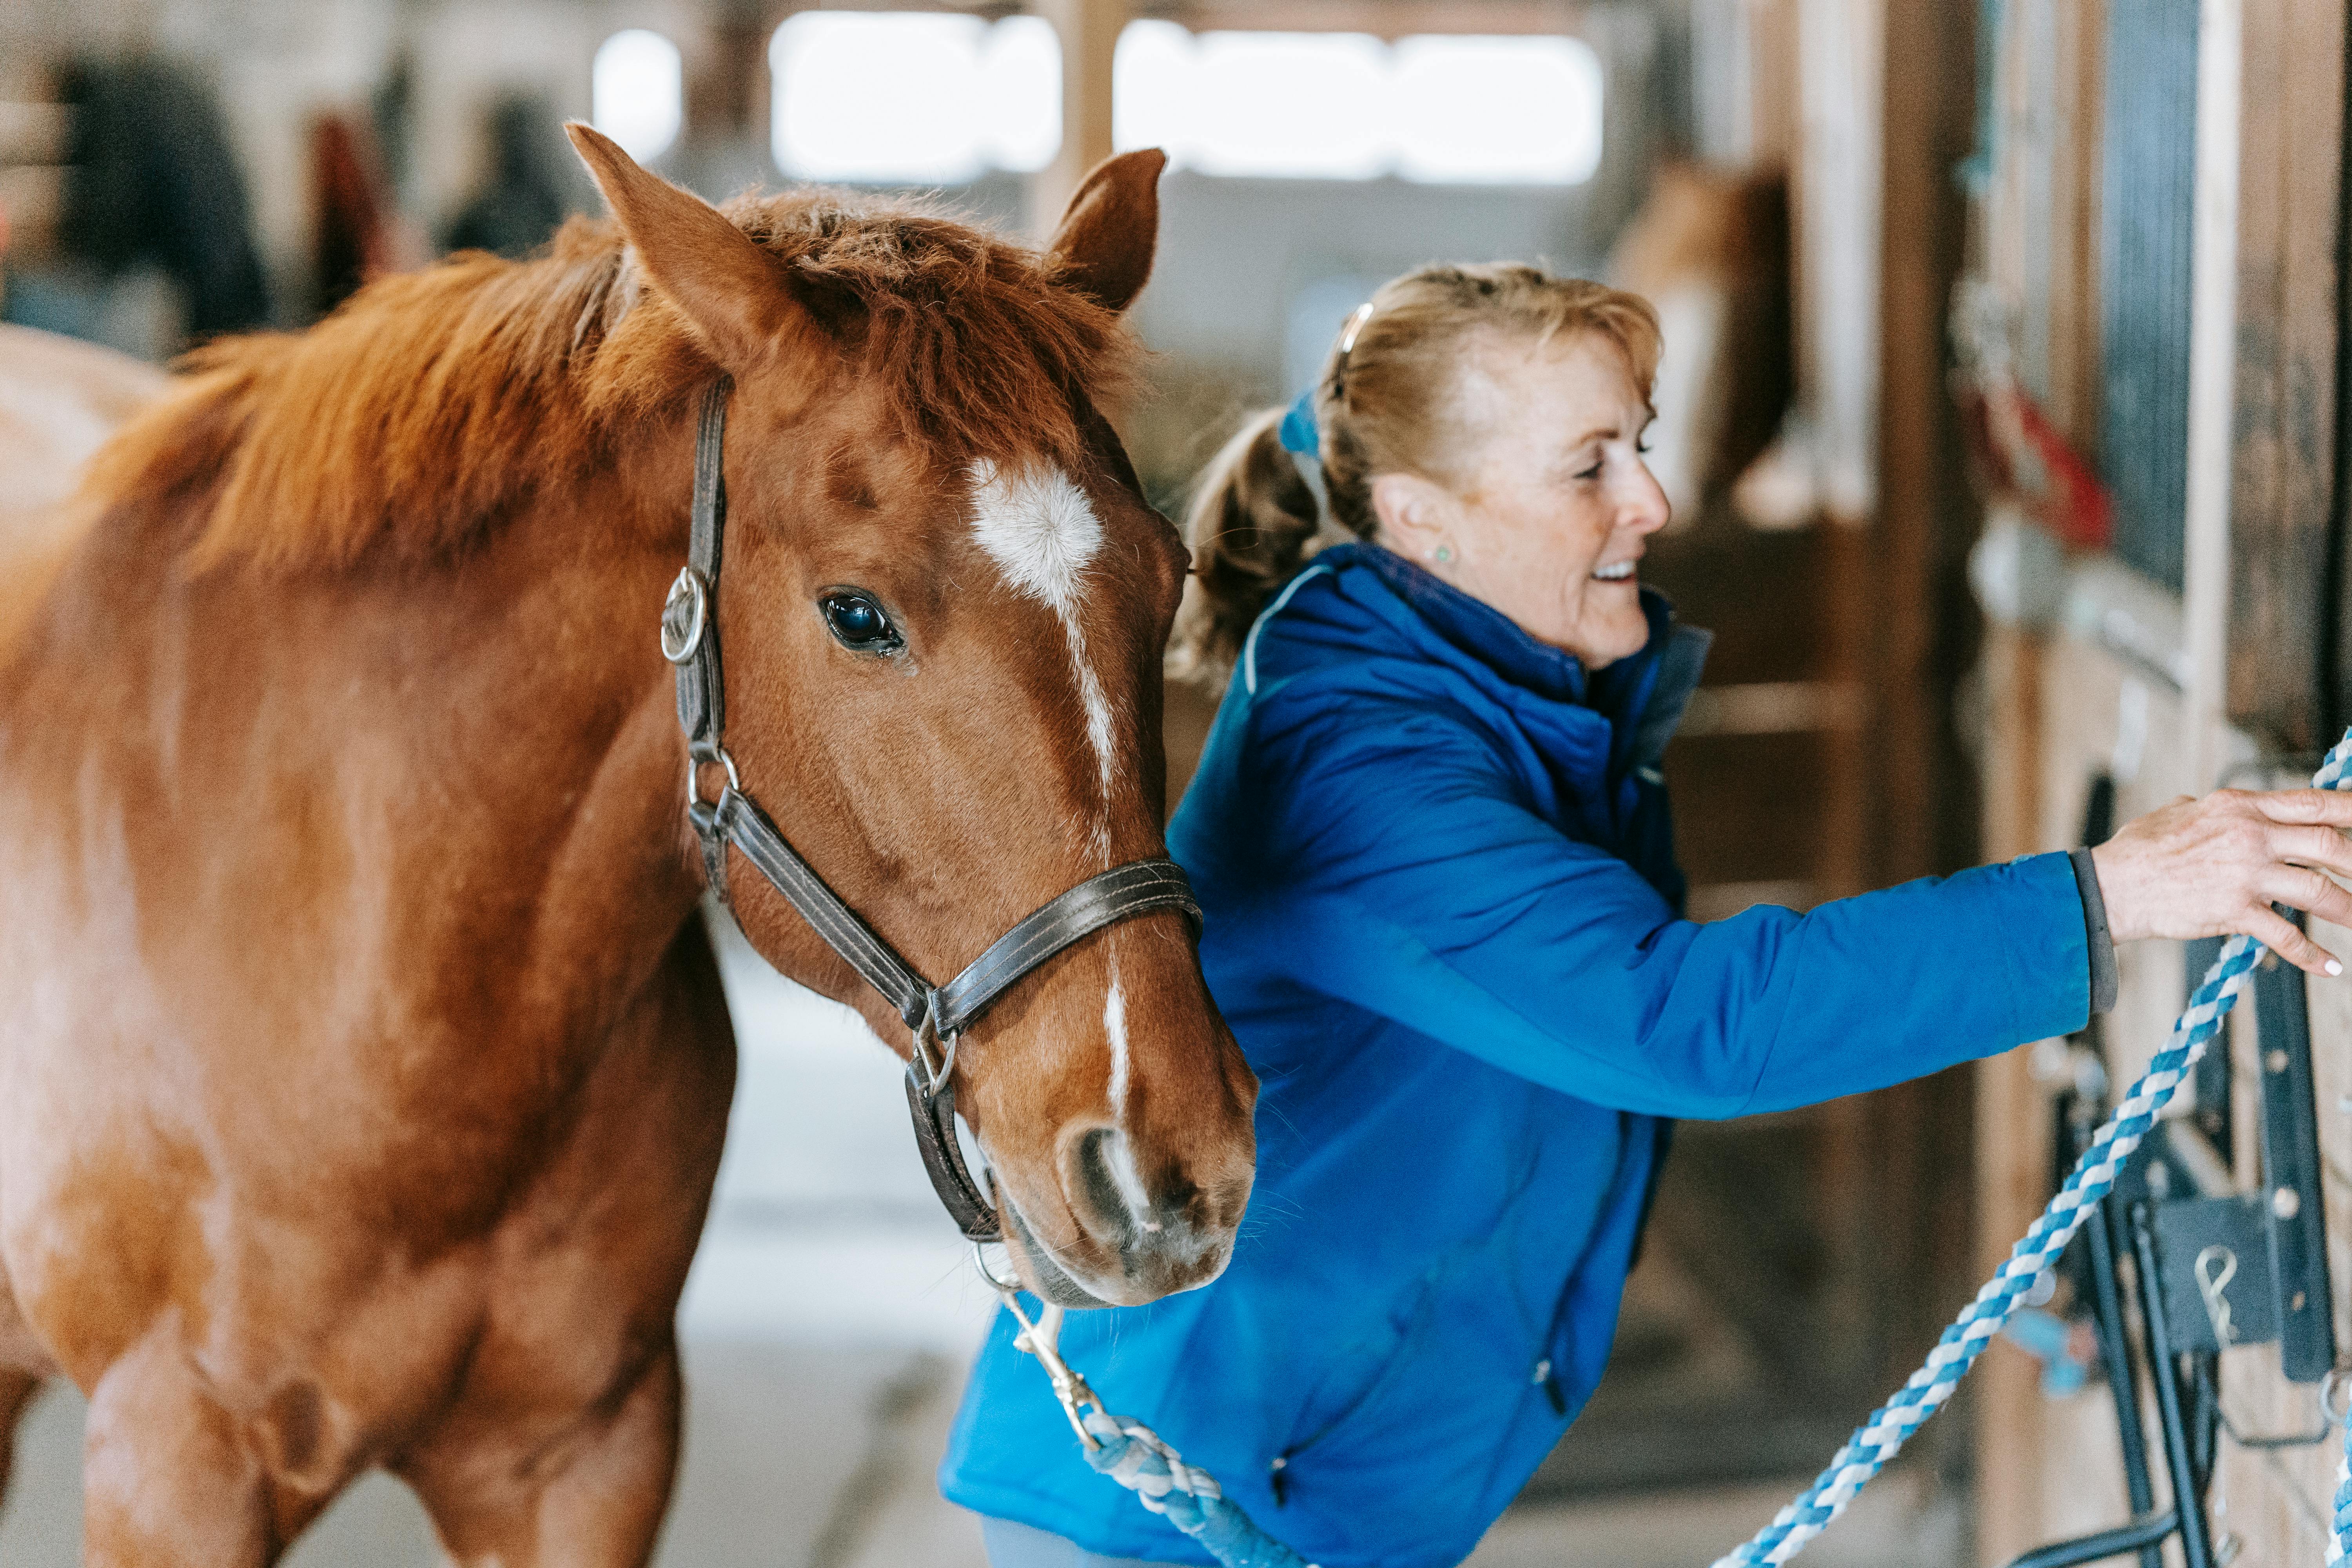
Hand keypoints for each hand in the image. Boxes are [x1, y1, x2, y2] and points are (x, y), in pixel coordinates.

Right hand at [2091, 789, 2351, 975]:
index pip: (2314, 802)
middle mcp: (2251, 835)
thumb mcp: (2179, 811)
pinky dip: (2312, 956)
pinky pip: (2286, 936)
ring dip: (2349, 910)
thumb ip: (2214, 809)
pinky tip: (2330, 966)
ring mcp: (2245, 874)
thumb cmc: (2139, 848)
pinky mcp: (2234, 911)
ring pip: (2319, 892)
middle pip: (2331, 844)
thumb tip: (2225, 808)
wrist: (2111, 885)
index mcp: (2241, 805)